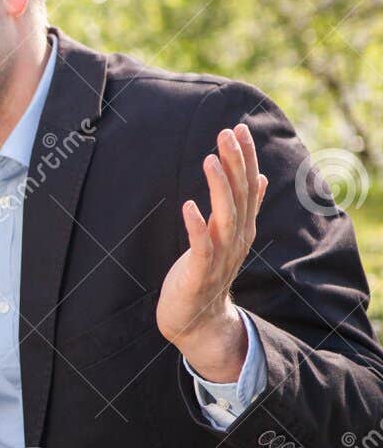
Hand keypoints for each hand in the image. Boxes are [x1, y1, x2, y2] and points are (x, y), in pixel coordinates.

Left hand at [158, 124, 268, 380]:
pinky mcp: (199, 273)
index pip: (246, 186)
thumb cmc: (207, 273)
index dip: (244, 157)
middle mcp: (235, 239)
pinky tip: (188, 205)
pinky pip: (200, 247)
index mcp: (241, 228)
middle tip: (227, 132)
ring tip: (209, 158)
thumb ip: (243, 207)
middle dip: (234, 163)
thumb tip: (258, 176)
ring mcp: (219, 256)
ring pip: (224, 217)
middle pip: (238, 196)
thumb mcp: (227, 236)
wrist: (197, 320)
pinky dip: (196, 226)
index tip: (239, 128)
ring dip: (218, 187)